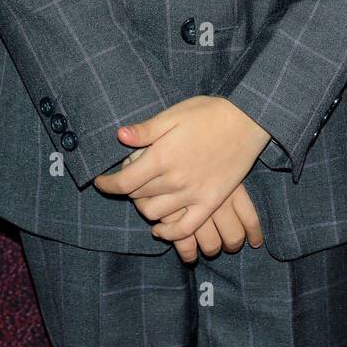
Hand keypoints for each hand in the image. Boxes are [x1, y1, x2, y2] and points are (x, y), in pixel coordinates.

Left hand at [93, 95, 270, 241]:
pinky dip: (169, 233)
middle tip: (129, 179)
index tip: (100, 182)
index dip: (107, 184)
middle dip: (127, 190)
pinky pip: (185, 227)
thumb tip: (119, 135)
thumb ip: (146, 130)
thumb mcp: (173, 115)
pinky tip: (160, 228)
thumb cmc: (208, 113)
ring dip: (144, 208)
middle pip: (138, 197)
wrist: (246, 120)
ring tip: (143, 197)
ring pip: (156, 214)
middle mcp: (175, 179)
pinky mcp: (210, 201)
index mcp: (162, 157)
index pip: (124, 181)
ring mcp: (194, 194)